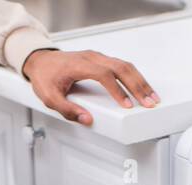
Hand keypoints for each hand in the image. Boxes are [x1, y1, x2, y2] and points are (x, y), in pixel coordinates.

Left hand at [21, 49, 158, 124]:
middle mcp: (91, 58)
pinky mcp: (101, 60)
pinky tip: (142, 88)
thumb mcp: (50, 98)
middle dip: (137, 86)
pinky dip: (134, 77)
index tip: (127, 105)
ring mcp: (98, 57)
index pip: (104, 75)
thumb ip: (67, 110)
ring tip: (151, 96)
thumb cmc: (45, 77)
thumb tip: (86, 119)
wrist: (40, 60)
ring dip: (140, 81)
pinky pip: (122, 66)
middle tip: (149, 102)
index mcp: (79, 65)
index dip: (117, 90)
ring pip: (125, 65)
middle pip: (121, 67)